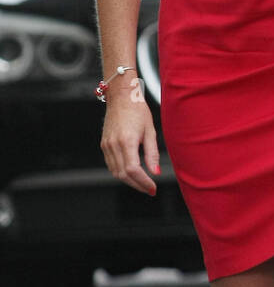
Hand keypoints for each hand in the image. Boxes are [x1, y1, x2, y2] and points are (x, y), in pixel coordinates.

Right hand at [100, 78, 160, 195]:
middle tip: (150, 189)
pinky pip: (111, 164)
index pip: (133, 170)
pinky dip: (121, 173)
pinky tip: (132, 174)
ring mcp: (106, 145)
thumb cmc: (138, 110)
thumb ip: (152, 153)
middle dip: (137, 185)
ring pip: (115, 172)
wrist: (121, 96)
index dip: (143, 182)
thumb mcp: (150, 131)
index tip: (153, 188)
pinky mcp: (104, 144)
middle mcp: (114, 144)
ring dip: (129, 181)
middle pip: (123, 175)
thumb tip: (155, 172)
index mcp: (127, 140)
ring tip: (143, 183)